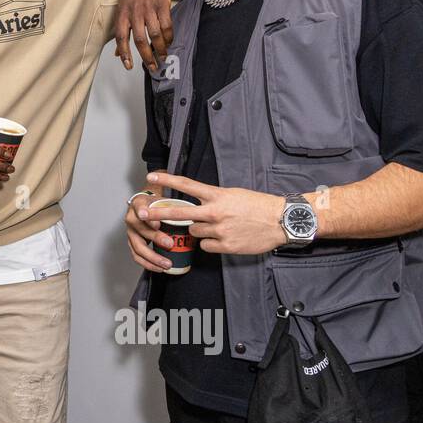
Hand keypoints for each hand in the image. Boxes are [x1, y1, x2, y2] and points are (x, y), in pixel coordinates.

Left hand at [114, 0, 173, 71]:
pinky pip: (167, 25)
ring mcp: (149, 8)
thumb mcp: (122, 7)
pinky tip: (169, 42)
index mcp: (122, 13)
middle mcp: (134, 12)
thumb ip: (121, 29)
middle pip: (139, 39)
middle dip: (147, 56)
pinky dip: (169, 36)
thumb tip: (117, 53)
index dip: (124, 53)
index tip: (129, 66)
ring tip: (163, 57)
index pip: (121, 37)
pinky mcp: (162, 4)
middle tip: (153, 67)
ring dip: (160, 48)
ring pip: (154, 34)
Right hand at [124, 189, 174, 272]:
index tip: (156, 223)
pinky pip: (137, 256)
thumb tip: (197, 218)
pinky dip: (148, 264)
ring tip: (167, 263)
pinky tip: (159, 268)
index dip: (147, 216)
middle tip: (170, 244)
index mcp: (139, 203)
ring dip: (152, 257)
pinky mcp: (132, 243)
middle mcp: (132, 218)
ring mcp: (131, 232)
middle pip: (141, 229)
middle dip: (156, 238)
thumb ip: (176, 207)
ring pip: (138, 247)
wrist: (147, 208)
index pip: (140, 208)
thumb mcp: (165, 200)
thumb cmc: (158, 205)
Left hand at [142, 172, 287, 254]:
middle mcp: (215, 212)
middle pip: (179, 213)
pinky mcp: (225, 245)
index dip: (167, 180)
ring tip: (218, 226)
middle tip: (142, 214)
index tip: (151, 177)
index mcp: (217, 195)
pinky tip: (224, 238)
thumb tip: (197, 207)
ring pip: (194, 231)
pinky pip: (206, 245)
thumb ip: (213, 200)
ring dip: (200, 229)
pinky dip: (211, 243)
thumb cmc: (258, 205)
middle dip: (158, 214)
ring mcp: (219, 230)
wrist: (280, 220)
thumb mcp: (233, 194)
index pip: (187, 185)